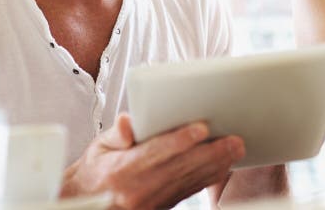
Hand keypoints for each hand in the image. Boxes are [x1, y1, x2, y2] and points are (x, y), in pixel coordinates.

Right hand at [59, 113, 244, 208]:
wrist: (89, 202)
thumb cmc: (95, 169)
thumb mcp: (98, 147)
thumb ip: (116, 134)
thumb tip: (128, 122)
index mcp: (121, 171)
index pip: (156, 153)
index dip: (180, 140)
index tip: (202, 128)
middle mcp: (138, 190)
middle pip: (180, 168)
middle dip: (210, 153)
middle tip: (234, 140)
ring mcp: (151, 202)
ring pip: (189, 181)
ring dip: (216, 165)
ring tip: (236, 149)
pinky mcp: (161, 207)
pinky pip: (188, 190)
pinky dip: (207, 177)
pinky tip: (222, 164)